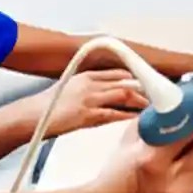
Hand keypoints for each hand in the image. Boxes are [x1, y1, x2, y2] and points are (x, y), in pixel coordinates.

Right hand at [12, 69, 148, 138]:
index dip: (137, 77)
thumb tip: (108, 91)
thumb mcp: (71, 88)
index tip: (150, 83)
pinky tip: (139, 120)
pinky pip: (114, 114)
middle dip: (145, 88)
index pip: (119, 72)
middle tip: (160, 96)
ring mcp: (90, 99)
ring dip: (141, 101)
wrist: (32, 116)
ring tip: (154, 108)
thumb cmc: (50, 105)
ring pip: (124, 95)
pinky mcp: (88, 115)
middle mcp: (90, 84)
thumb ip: (90, 86)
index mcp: (87, 75)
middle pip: (126, 81)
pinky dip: (129, 116)